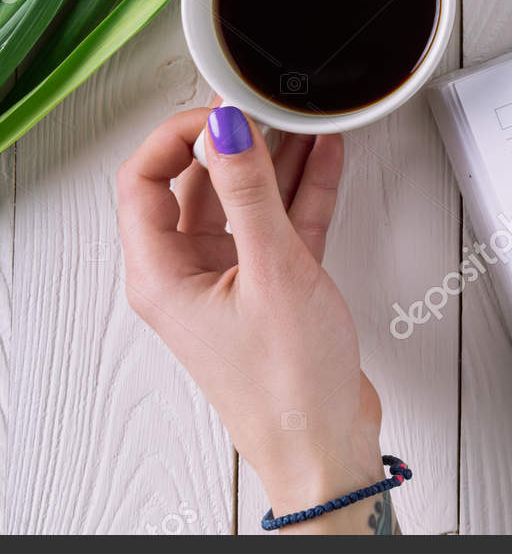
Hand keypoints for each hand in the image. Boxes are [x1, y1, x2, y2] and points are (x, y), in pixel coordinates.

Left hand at [117, 103, 386, 533]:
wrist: (326, 444)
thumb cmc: (289, 386)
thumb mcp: (273, 274)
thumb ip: (252, 194)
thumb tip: (228, 132)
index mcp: (161, 275)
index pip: (142, 180)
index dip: (179, 136)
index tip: (225, 112)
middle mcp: (188, 275)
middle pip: (194, 185)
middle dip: (232, 141)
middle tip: (266, 110)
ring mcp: (230, 280)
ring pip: (243, 201)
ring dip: (274, 161)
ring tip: (303, 122)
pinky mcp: (272, 288)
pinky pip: (280, 223)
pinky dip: (302, 191)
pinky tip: (324, 159)